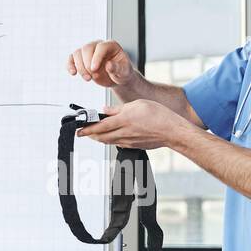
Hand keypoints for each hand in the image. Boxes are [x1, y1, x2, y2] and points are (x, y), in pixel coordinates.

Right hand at [66, 39, 133, 88]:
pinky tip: (73, 73)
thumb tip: (108, 65)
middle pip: (87, 48)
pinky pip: (72, 59)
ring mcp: (89, 51)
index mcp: (111, 45)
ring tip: (88, 79)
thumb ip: (117, 68)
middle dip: (87, 63)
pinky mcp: (82, 59)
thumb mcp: (124, 72)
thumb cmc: (122, 73)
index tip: (94, 69)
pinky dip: (70, 65)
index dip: (96, 57)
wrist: (117, 78)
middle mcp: (98, 45)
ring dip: (80, 67)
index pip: (101, 47)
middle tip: (92, 76)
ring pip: (78, 53)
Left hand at [76, 99, 190, 150]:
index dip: (87, 129)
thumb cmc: (158, 115)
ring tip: (94, 135)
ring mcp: (129, 142)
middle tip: (83, 133)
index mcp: (122, 121)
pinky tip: (112, 137)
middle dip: (90, 135)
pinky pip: (118, 144)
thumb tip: (105, 110)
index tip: (78, 130)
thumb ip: (118, 109)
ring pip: (109, 141)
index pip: (99, 126)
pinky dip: (111, 140)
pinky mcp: (134, 146)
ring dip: (99, 138)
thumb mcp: (136, 104)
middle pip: (101, 137)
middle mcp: (123, 133)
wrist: (172, 131)